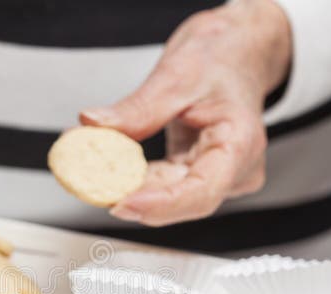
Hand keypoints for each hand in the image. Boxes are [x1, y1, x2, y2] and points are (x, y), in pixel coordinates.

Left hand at [80, 0, 291, 225]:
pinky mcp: (197, 174)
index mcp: (240, 144)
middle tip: (90, 186)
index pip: (202, 190)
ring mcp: (217, 175)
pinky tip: (107, 171)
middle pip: (183, 201)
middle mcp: (233, 169)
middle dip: (134, 197)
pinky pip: (164, 185)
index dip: (161, 204)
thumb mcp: (177, 74)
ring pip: (170, 197)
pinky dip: (134, 179)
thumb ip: (137, 108)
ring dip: (129, 188)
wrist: (235, 52)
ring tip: (90, 176)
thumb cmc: (221, 59)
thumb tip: (94, 125)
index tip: (122, 202)